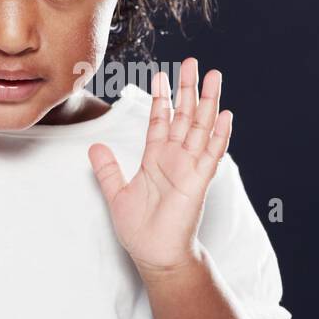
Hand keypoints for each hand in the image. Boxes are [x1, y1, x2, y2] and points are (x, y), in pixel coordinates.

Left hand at [87, 57, 232, 274]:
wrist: (154, 256)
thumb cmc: (140, 229)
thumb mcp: (116, 193)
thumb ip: (107, 169)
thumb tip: (94, 147)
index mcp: (156, 158)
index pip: (160, 120)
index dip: (161, 97)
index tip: (161, 74)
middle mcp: (175, 158)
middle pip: (184, 115)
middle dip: (187, 89)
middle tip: (192, 63)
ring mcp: (189, 168)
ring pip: (201, 128)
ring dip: (208, 103)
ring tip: (214, 77)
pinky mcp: (198, 182)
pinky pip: (211, 155)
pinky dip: (219, 136)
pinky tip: (225, 116)